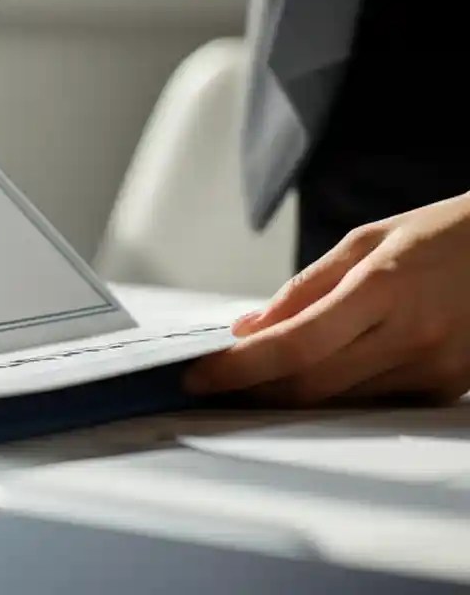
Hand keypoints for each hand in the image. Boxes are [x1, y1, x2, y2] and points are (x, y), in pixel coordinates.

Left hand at [185, 192, 469, 405]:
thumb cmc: (441, 235)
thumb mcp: (367, 241)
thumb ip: (304, 289)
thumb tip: (248, 329)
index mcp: (385, 290)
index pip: (294, 347)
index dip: (238, 368)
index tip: (196, 375)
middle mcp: (411, 339)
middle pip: (309, 387)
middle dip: (250, 388)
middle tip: (211, 379)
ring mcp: (432, 372)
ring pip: (335, 403)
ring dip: (283, 394)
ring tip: (248, 376)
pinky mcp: (443, 391)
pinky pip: (367, 403)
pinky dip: (328, 393)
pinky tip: (307, 376)